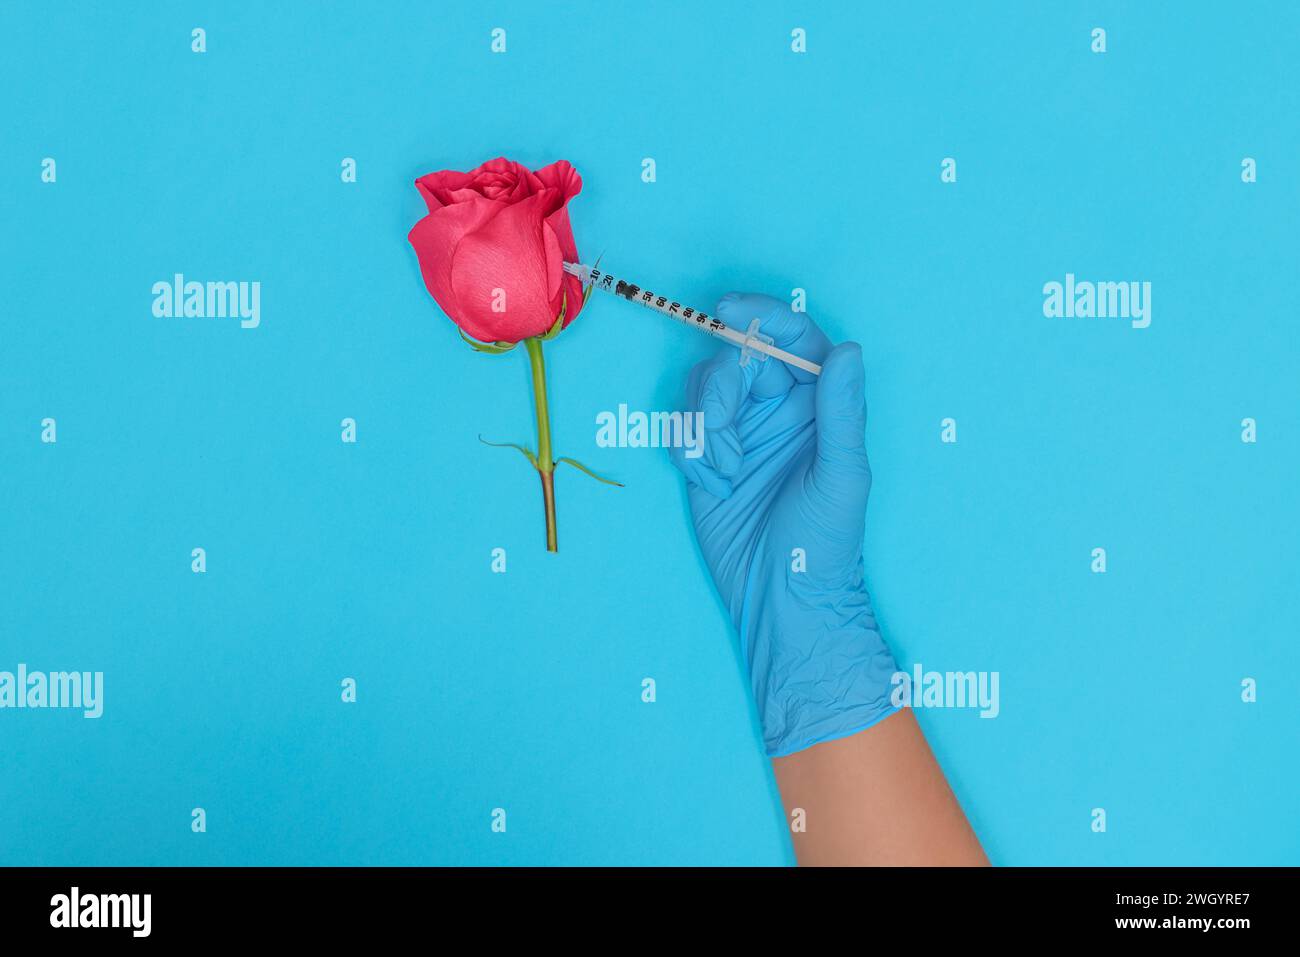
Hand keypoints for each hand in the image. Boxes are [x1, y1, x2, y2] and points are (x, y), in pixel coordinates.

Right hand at [671, 293, 898, 756]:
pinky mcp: (706, 457)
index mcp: (821, 404)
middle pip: (737, 357)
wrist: (781, 601)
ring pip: (703, 388)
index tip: (727, 310)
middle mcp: (780, 408)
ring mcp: (741, 430)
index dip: (762, 316)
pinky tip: (712, 486)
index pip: (794, 339)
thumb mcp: (841, 477)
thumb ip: (842, 412)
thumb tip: (848, 349)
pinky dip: (688, 452)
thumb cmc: (826, 545)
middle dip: (720, 389)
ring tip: (724, 473)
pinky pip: (682, 426)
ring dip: (704, 427)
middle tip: (723, 437)